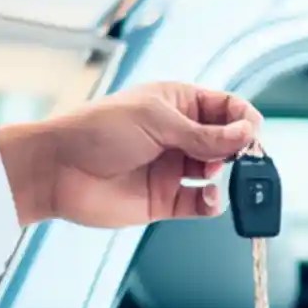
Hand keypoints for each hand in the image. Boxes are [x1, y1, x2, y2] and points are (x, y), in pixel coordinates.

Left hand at [0, 82, 261, 226]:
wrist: (57, 171)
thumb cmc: (98, 131)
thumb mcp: (156, 121)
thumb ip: (203, 134)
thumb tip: (246, 135)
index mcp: (178, 104)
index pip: (226, 108)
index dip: (243, 120)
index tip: (249, 134)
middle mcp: (179, 136)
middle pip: (227, 142)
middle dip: (239, 150)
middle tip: (239, 158)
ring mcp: (172, 168)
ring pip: (217, 173)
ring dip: (227, 176)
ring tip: (212, 175)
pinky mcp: (165, 200)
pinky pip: (201, 203)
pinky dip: (213, 203)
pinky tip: (209, 198)